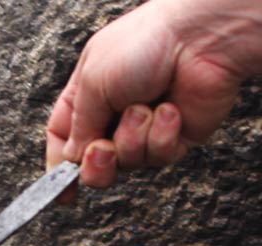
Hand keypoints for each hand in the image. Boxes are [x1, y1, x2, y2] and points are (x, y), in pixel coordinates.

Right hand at [45, 0, 247, 187]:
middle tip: (103, 150)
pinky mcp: (175, 137)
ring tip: (145, 108)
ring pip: (128, 163)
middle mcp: (115, 112)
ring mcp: (146, 128)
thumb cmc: (144, 45)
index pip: (64, 138)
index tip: (59, 191)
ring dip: (133, 140)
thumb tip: (73, 159)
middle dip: (97, 164)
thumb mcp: (93, 81)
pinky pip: (158, 157)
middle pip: (95, 163)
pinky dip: (161, 136)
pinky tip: (171, 109)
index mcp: (88, 93)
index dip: (59, 167)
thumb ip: (78, 127)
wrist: (202, 38)